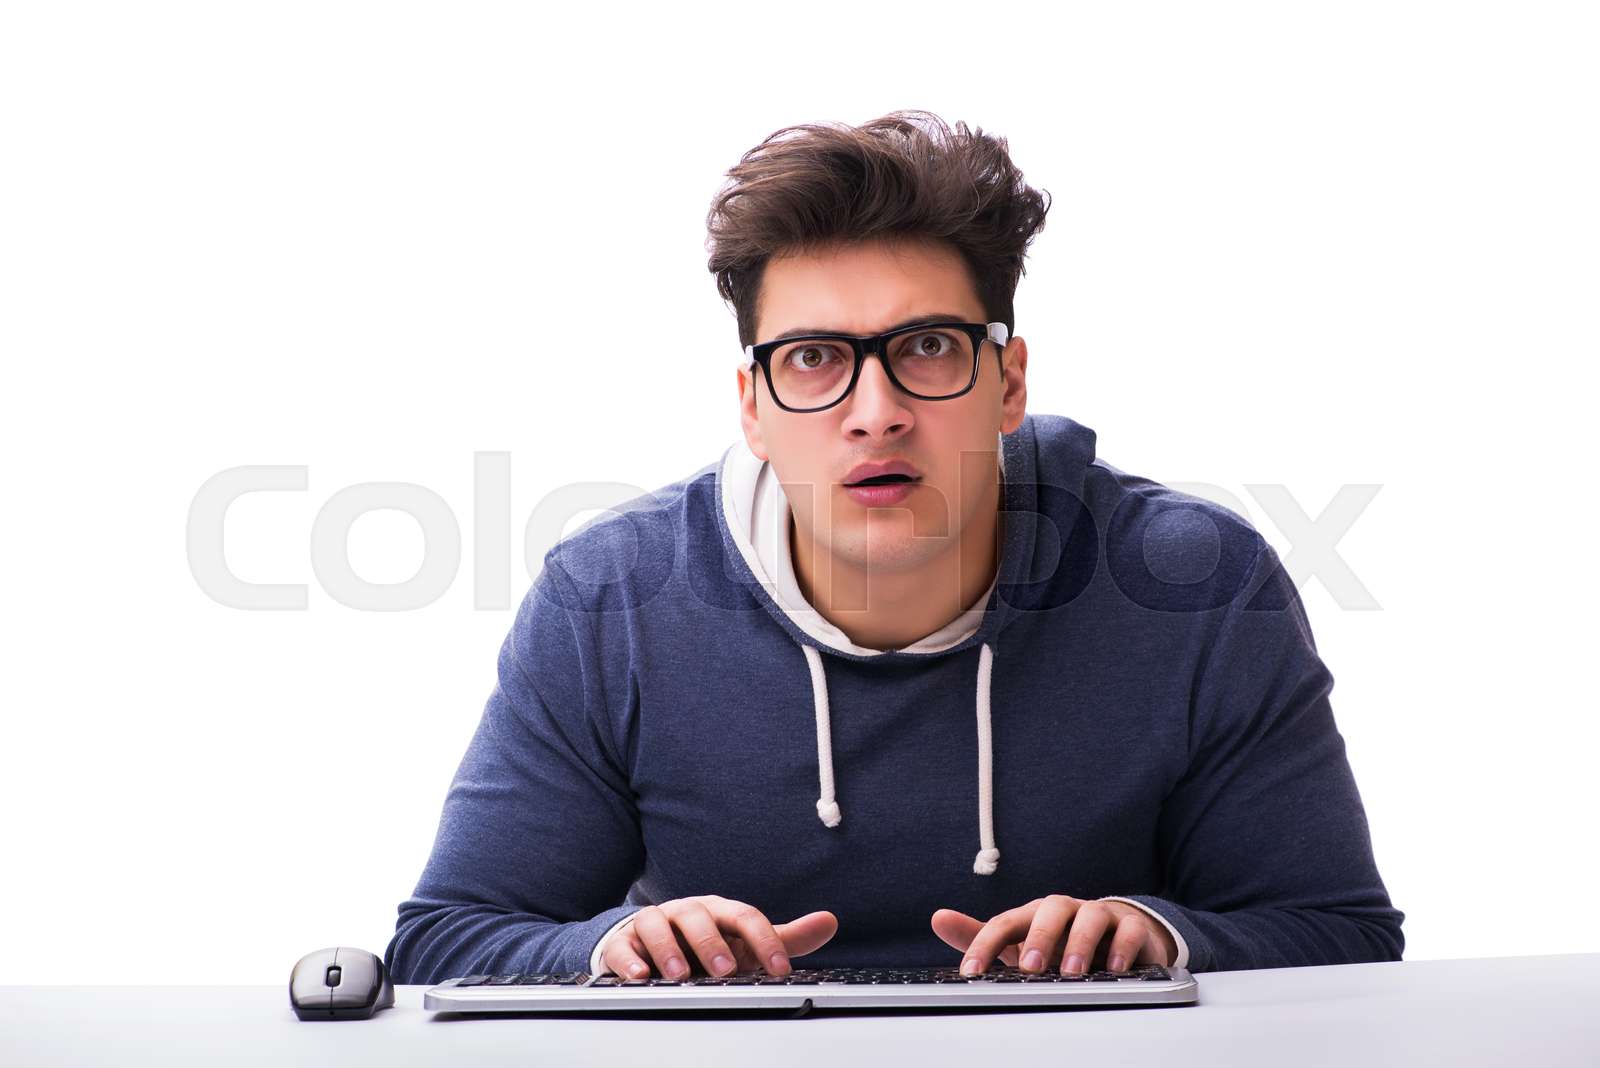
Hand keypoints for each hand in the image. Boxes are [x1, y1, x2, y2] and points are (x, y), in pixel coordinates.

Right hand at [601, 895, 837, 979]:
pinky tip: (640, 976)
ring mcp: (653, 923)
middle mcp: (686, 912)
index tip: (780, 968)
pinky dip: (630, 960)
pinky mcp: (624, 942)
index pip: (744, 916)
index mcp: (718, 910)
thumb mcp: (742, 943)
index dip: (764, 939)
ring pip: (656, 924)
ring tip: (681, 975)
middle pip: (698, 916)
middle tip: (726, 971)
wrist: (650, 944)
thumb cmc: (703, 944)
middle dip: (712, 942)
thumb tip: (829, 921)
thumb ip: (782, 937)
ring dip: (669, 949)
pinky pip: (623, 946)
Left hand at [932, 896, 1175, 975]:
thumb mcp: (1021, 941)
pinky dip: (1122, 948)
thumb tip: (938, 918)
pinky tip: (1113, 968)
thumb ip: (981, 935)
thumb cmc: (1063, 939)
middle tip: (1029, 968)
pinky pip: (1129, 931)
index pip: (1006, 922)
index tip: (971, 972)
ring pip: (1091, 916)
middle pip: (1051, 910)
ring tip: (1072, 972)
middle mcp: (1067, 909)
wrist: (1120, 932)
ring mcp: (1101, 915)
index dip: (985, 944)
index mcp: (1036, 913)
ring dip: (1080, 942)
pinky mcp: (1132, 928)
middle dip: (1039, 938)